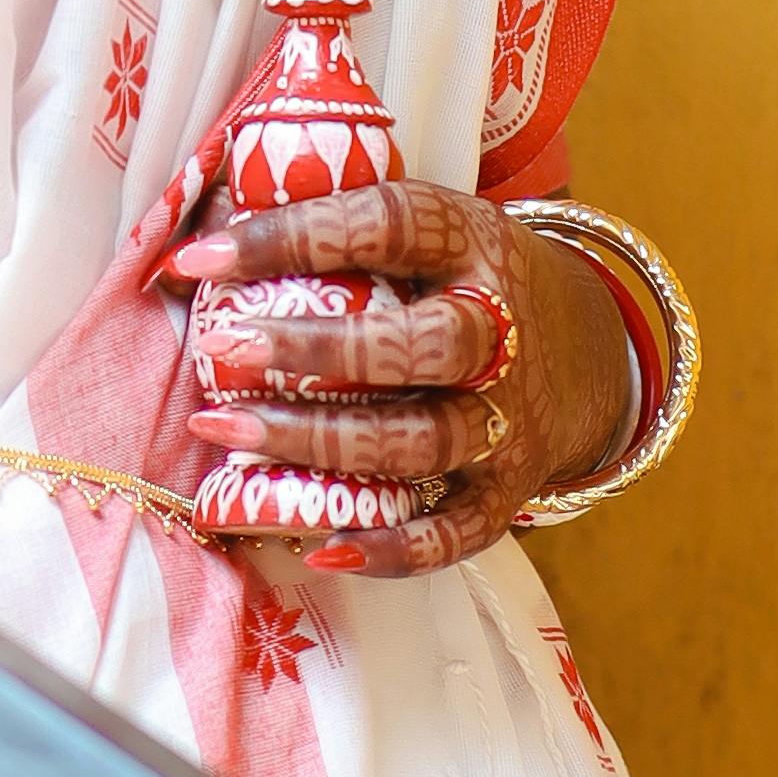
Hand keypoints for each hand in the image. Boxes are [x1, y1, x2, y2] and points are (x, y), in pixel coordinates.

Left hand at [159, 179, 636, 577]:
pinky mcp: (507, 491)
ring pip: (419, 440)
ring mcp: (507, 419)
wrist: (585, 352)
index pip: (387, 226)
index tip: (200, 259)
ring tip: (225, 434)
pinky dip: (392, 551)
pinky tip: (321, 550)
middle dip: (316, 349)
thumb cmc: (458, 279)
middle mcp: (499, 332)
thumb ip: (328, 226)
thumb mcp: (424, 228)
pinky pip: (454, 533)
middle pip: (418, 346)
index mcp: (471, 243)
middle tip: (223, 351)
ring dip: (319, 443)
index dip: (292, 237)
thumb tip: (192, 245)